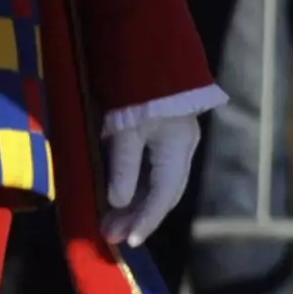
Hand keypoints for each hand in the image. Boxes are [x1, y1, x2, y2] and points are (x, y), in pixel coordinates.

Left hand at [97, 106, 206, 246]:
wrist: (148, 51)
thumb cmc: (137, 92)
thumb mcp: (125, 131)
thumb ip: (122, 169)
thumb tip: (117, 203)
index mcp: (177, 149)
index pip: (163, 195)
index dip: (146, 221)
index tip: (128, 241)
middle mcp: (182, 149)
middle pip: (164, 193)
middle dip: (138, 217)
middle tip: (111, 235)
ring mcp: (176, 142)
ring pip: (159, 184)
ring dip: (135, 204)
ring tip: (109, 222)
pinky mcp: (166, 135)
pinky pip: (155, 170)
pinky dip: (137, 187)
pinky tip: (120, 198)